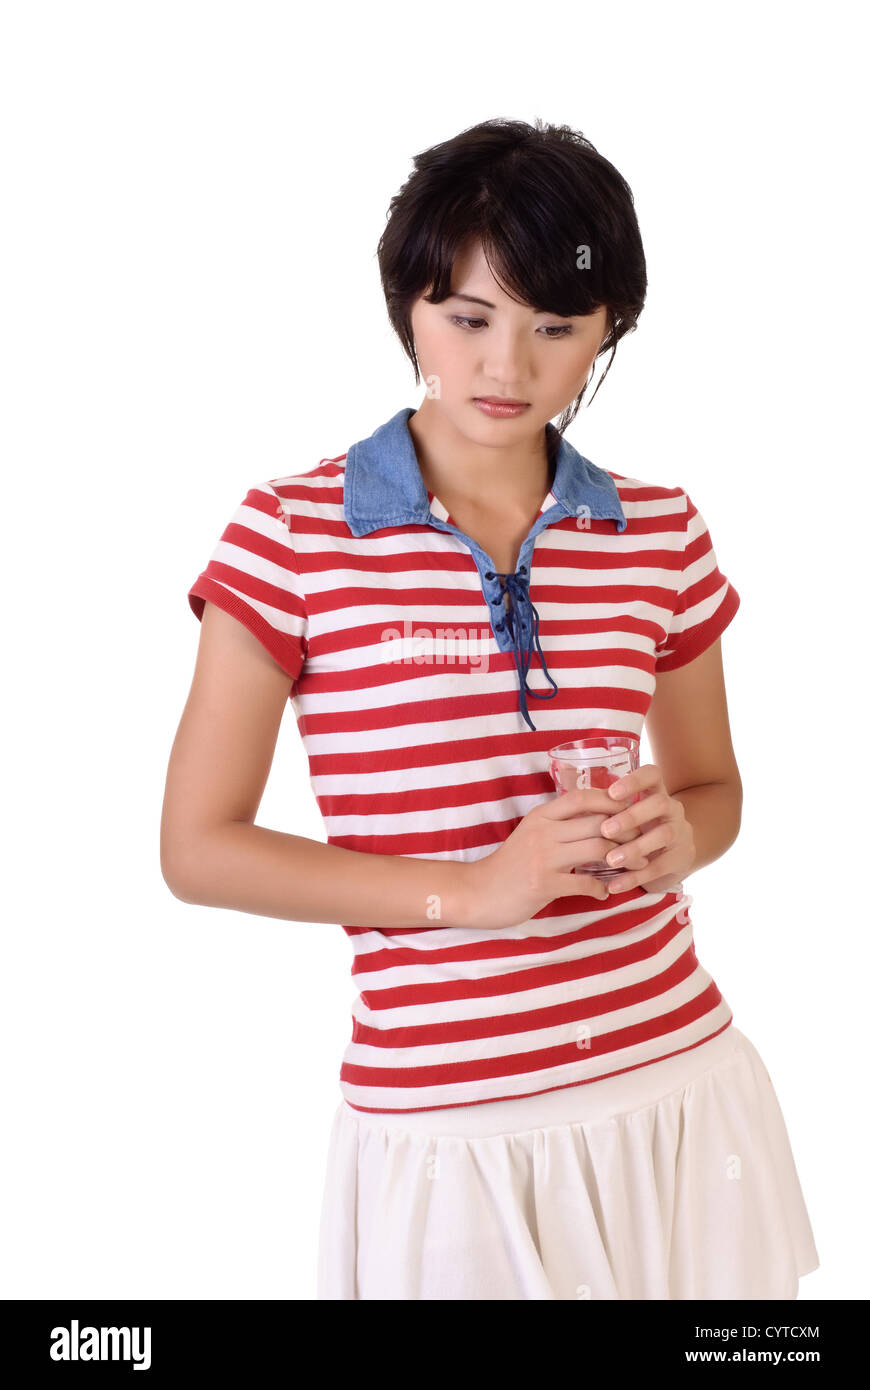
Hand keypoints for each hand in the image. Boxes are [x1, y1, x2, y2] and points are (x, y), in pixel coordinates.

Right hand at [463, 784, 644, 929]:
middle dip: (627, 832)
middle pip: (598, 822)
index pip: (582, 796)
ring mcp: (544, 858)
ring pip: (598, 849)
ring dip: (624, 859)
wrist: (478, 892)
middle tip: (642, 842)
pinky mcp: (544, 884)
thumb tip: (595, 818)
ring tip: (633, 867)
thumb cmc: (510, 865)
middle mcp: (543, 832)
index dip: (611, 800)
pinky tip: (604, 892)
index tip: (630, 810)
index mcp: (541, 816)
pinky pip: (585, 883)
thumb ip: (558, 825)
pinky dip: (602, 889)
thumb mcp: (530, 834)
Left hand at [598, 763, 695, 895]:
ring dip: (634, 847)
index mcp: (657, 792)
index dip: (634, 781)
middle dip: (632, 816)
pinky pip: (659, 867)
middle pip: (659, 803)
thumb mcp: (629, 814)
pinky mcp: (680, 859)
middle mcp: (672, 809)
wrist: (674, 856)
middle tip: (606, 829)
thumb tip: (569, 804)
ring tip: (610, 859)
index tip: (612, 792)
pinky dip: (635, 877)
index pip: (652, 774)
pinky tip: (614, 885)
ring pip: (663, 835)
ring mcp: (680, 833)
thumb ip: (609, 807)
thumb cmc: (640, 830)